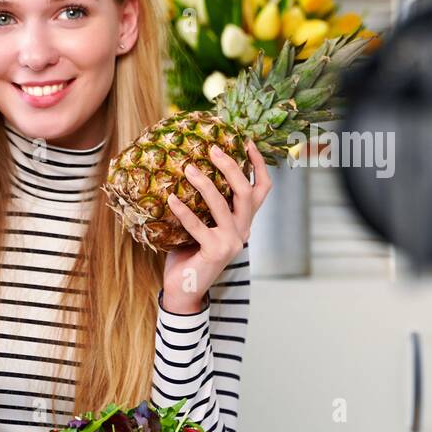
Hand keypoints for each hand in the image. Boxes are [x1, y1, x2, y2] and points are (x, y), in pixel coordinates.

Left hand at [162, 139, 271, 312]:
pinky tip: (171, 199)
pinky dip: (184, 211)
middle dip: (231, 167)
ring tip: (189, 168)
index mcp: (244, 221)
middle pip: (246, 192)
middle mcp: (243, 230)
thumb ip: (205, 205)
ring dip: (206, 184)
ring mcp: (232, 242)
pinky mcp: (216, 252)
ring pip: (223, 205)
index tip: (247, 141)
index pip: (261, 189)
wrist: (186, 290)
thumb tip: (189, 167)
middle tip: (213, 149)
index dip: (258, 165)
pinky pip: (198, 226)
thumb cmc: (191, 254)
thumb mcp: (204, 225)